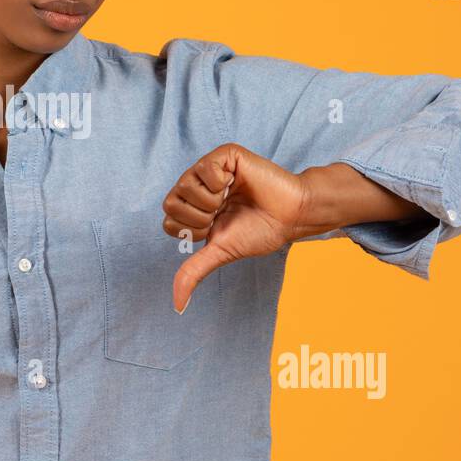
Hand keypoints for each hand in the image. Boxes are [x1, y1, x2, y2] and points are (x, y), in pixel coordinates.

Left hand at [160, 143, 335, 312]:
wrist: (291, 216)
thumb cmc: (260, 231)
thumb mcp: (220, 252)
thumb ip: (194, 272)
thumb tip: (178, 306)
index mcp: (192, 208)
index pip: (169, 220)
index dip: (193, 230)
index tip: (216, 227)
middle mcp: (195, 186)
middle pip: (171, 203)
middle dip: (201, 217)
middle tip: (223, 212)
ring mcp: (208, 169)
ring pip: (185, 185)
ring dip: (212, 200)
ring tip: (231, 197)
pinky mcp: (224, 155)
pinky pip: (205, 167)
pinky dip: (221, 181)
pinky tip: (236, 182)